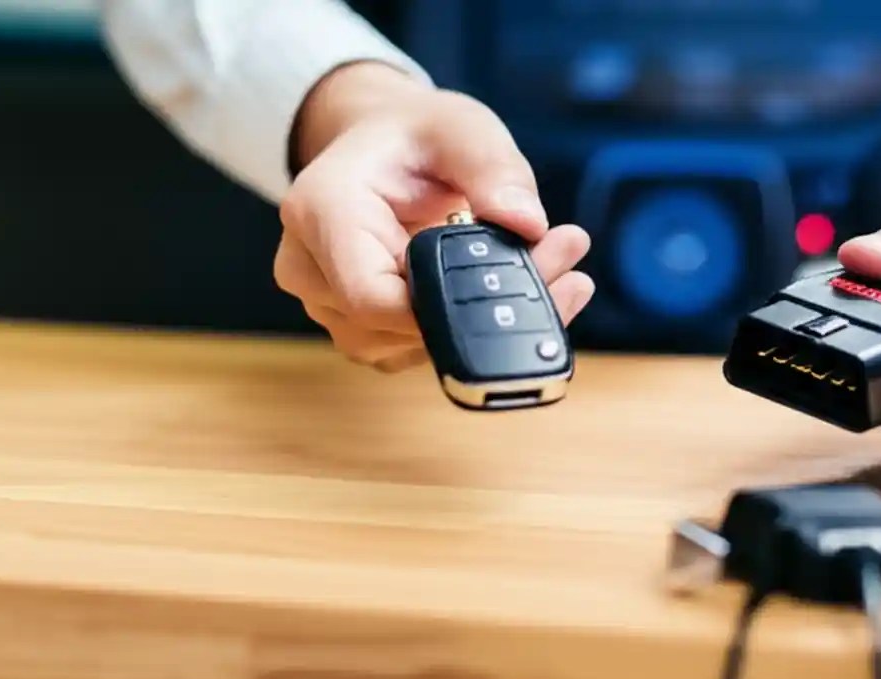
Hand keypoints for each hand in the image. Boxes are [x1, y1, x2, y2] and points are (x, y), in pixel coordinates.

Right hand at [274, 62, 594, 370]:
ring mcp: (333, 308)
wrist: (385, 152)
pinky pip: (421, 350)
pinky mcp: (365, 331)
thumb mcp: (460, 126)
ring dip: (490, 320)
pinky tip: (521, 292)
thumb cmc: (414, 136)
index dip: (446, 307)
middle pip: (399, 326)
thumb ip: (494, 168)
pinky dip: (475, 330)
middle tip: (568, 268)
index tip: (520, 277)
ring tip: (553, 267)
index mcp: (323, 211)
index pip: (371, 295)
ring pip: (414, 346)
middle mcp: (312, 269)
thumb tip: (526, 224)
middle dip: (490, 307)